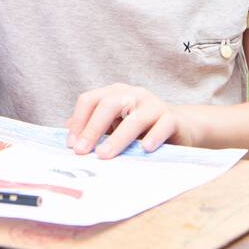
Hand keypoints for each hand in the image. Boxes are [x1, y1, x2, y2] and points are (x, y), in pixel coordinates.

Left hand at [64, 84, 192, 158]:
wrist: (180, 127)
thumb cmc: (141, 128)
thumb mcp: (114, 125)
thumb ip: (94, 128)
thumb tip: (69, 136)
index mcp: (115, 93)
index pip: (90, 100)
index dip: (78, 121)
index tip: (71, 145)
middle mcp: (133, 94)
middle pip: (108, 104)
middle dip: (92, 128)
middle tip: (82, 151)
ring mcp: (153, 104)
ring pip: (134, 117)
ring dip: (117, 137)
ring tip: (104, 155)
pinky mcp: (172, 118)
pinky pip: (163, 125)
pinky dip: (153, 136)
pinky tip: (144, 149)